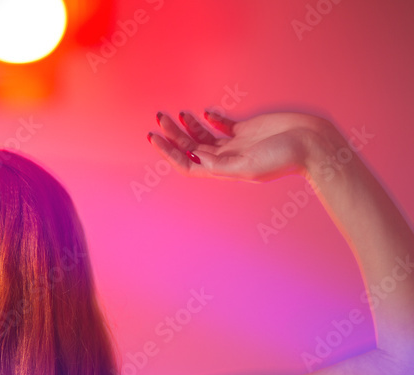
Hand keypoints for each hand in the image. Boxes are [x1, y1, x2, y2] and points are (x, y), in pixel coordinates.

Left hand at [147, 108, 332, 183]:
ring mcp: (236, 144)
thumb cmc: (285, 157)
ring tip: (176, 113)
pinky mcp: (247, 130)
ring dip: (188, 126)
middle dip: (173, 133)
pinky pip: (223, 124)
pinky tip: (204, 112)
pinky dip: (211, 119)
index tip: (154, 137)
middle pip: (191, 147)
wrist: (313, 144)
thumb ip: (220, 163)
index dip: (168, 152)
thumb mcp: (249, 166)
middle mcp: (226, 157)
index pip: (187, 162)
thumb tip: (195, 156)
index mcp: (223, 168)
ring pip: (204, 135)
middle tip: (160, 117)